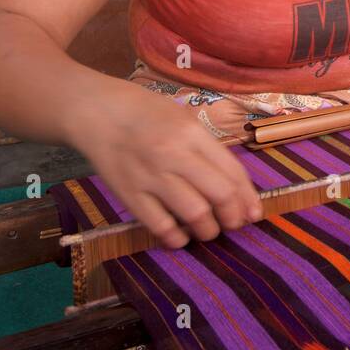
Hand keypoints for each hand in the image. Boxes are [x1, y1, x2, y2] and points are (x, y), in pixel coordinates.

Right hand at [71, 83, 261, 246]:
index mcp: (192, 132)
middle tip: (233, 223)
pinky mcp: (129, 194)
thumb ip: (208, 148)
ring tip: (208, 230)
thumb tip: (236, 186)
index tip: (253, 213)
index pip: (233, 171)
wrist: (96, 112)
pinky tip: (181, 237)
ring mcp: (151, 176)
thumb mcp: (183, 119)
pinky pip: (160, 225)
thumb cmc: (145, 113)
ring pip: (195, 214)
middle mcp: (174, 154)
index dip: (248, 197)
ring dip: (208, 230)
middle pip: (220, 194)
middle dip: (234, 217)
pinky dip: (176, 238)